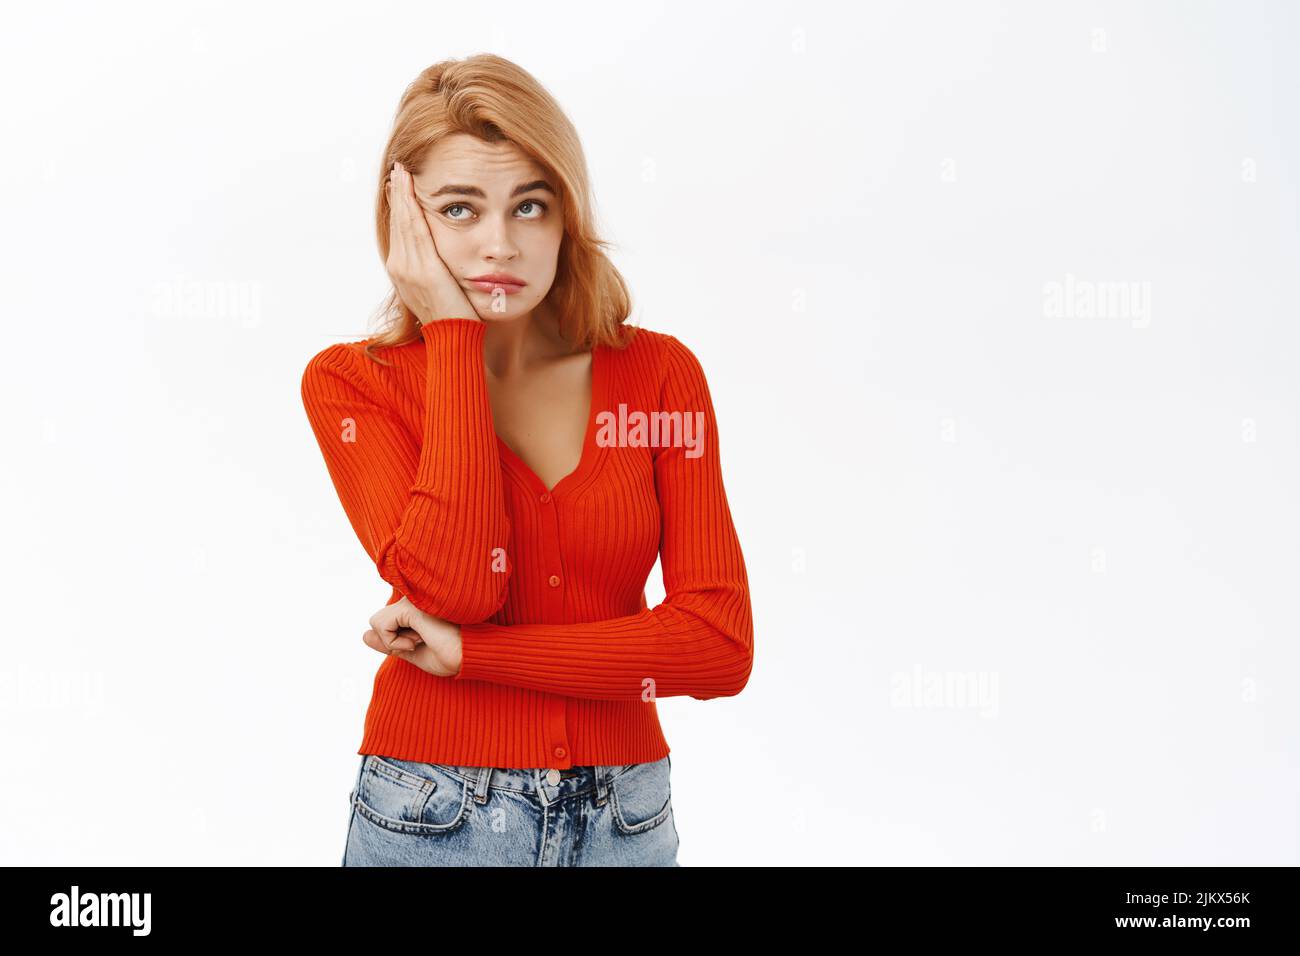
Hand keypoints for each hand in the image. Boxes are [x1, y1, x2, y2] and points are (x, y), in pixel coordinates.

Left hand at [363, 595, 462, 676]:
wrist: (471, 655)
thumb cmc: (451, 655)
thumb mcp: (413, 652)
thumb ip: (390, 644)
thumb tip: (363, 635)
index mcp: (417, 606)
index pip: (387, 622)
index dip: (396, 642)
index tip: (423, 643)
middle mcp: (414, 597)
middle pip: (380, 622)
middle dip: (394, 642)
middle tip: (423, 642)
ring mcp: (412, 599)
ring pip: (377, 622)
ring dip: (394, 642)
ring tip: (422, 640)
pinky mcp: (409, 605)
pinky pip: (380, 625)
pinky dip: (394, 642)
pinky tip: (419, 640)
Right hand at [385, 161, 478, 325]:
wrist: (455, 338)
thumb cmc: (454, 315)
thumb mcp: (439, 287)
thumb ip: (434, 268)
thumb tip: (439, 253)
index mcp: (401, 271)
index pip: (399, 230)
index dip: (399, 206)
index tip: (400, 185)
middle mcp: (400, 267)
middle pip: (398, 222)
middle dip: (398, 194)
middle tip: (398, 169)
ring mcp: (409, 269)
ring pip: (404, 222)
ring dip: (402, 194)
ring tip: (402, 172)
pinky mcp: (424, 269)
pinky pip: (416, 230)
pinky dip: (412, 207)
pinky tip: (411, 189)